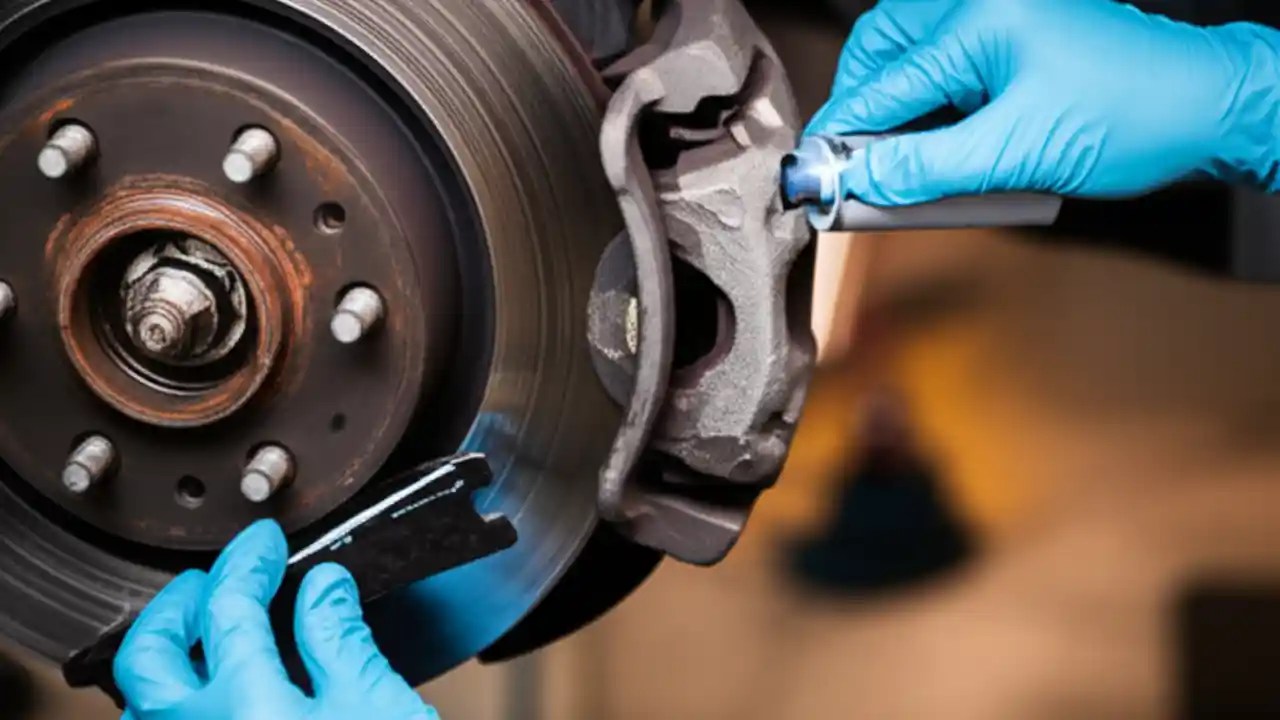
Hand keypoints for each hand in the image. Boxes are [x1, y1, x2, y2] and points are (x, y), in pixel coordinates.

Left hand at [114, 520, 437, 719]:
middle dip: (176, 604)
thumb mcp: (376, 706)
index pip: (227, 607)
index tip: (265, 544)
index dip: (248, 562)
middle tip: (211, 579)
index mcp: (242, 706)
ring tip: (207, 636)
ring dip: (168, 656)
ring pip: (144, 704)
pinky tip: (220, 698)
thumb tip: (325, 588)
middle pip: (148, 654)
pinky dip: (181, 704)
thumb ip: (340, 638)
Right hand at [807, 0, 1279, 204]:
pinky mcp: (1017, 35)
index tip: (817, 173)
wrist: (1211, 110)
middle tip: (847, 158)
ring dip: (892, 102)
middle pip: (884, 48)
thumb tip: (861, 178)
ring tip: (889, 156)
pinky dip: (928, 102)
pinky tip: (932, 144)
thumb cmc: (1134, 116)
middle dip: (859, 103)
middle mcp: (985, 3)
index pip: (886, 84)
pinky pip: (947, 62)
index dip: (845, 135)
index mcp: (981, 16)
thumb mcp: (1015, 153)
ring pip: (912, 52)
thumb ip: (926, 168)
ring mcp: (1003, 14)